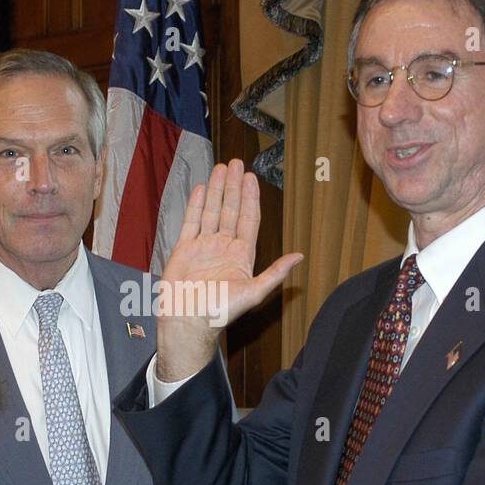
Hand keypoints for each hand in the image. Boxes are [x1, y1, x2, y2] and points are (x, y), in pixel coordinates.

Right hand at [155, 159, 302, 381]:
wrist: (188, 320)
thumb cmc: (220, 311)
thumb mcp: (254, 292)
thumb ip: (275, 273)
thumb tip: (299, 257)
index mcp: (241, 255)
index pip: (248, 220)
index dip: (251, 199)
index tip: (253, 178)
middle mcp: (223, 247)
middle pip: (231, 210)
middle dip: (234, 187)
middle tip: (237, 164)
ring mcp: (203, 246)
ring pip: (212, 211)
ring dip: (217, 190)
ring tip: (221, 168)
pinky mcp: (184, 248)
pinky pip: (191, 221)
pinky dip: (197, 204)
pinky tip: (202, 188)